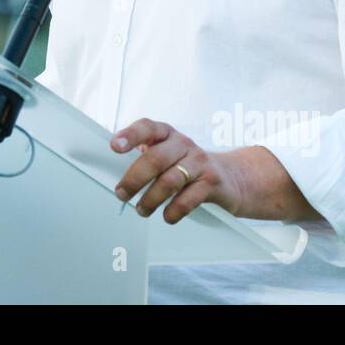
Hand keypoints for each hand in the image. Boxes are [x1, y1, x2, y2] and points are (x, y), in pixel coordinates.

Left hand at [110, 118, 245, 222]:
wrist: (230, 177)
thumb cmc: (188, 166)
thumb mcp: (168, 153)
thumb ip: (146, 157)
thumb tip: (119, 177)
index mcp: (168, 134)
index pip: (148, 127)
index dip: (130, 135)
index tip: (114, 146)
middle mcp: (183, 144)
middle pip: (156, 158)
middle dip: (134, 179)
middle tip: (121, 194)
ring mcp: (199, 162)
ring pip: (170, 181)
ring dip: (150, 199)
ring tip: (141, 210)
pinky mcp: (211, 182)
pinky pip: (188, 199)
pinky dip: (173, 211)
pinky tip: (167, 217)